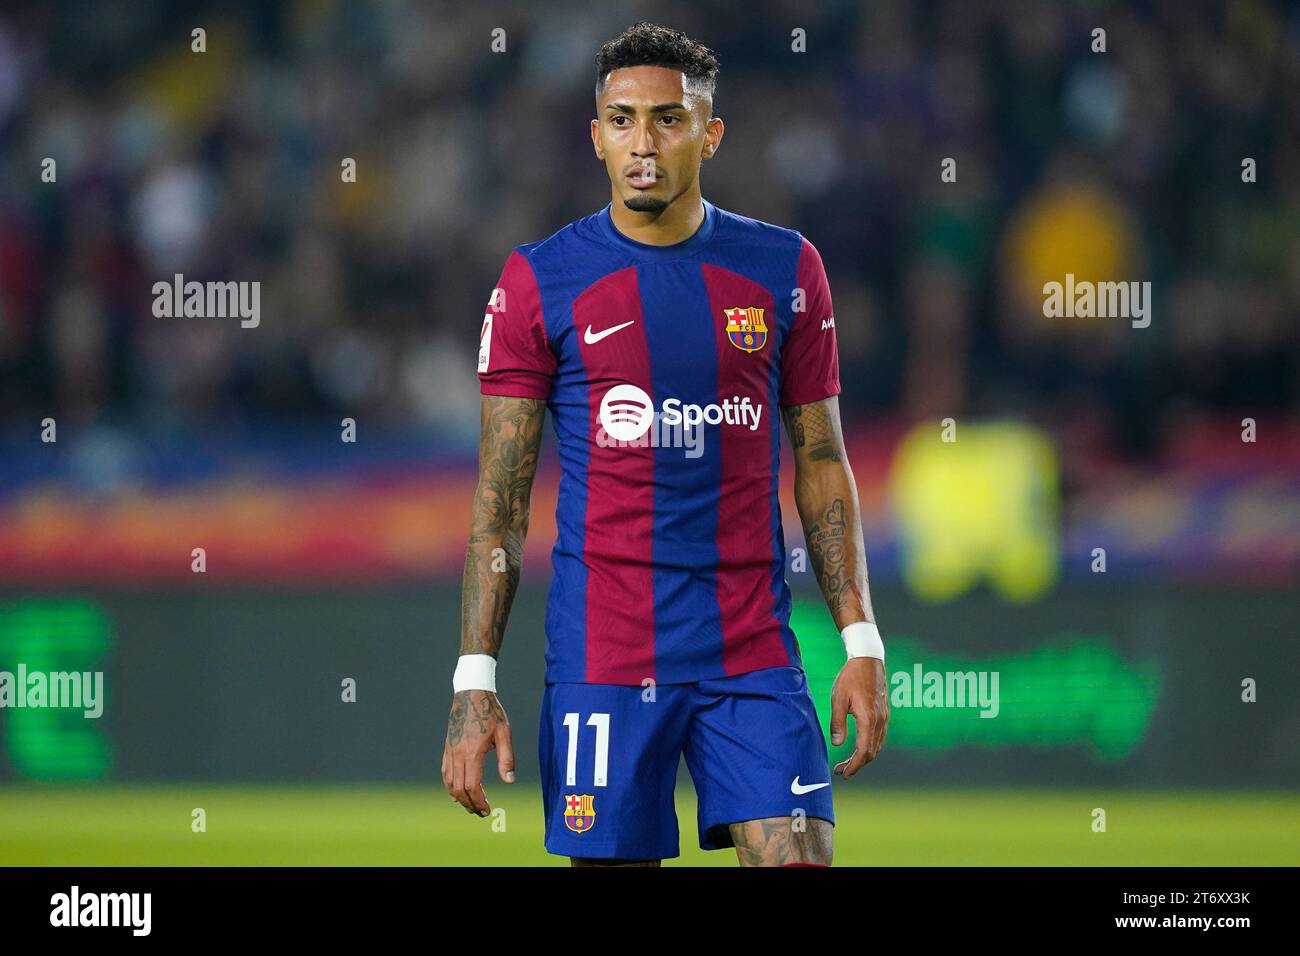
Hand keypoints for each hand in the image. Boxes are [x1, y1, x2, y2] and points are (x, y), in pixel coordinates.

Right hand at [442, 690, 514, 816]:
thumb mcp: (504, 733)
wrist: (471, 692)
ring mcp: (450, 751)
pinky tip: (457, 791)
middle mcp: (457, 754)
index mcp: (472, 752)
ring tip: (471, 805)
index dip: (479, 801)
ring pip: (449, 782)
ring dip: (459, 797)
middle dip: (469, 804)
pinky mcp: (447, 747)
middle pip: (459, 788)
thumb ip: (507, 758)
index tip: (487, 809)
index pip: (472, 786)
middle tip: (480, 812)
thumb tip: (509, 781)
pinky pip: (445, 772)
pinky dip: (450, 785)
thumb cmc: (491, 711)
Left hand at [829, 657, 887, 778]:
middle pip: (871, 752)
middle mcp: (880, 721)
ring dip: (863, 757)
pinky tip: (858, 748)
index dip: (854, 766)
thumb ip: (838, 722)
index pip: (864, 751)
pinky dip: (869, 747)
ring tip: (846, 763)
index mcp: (868, 719)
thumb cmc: (851, 677)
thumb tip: (836, 744)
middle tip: (840, 771)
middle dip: (857, 765)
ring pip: (877, 746)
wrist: (868, 660)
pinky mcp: (884, 713)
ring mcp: (884, 717)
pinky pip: (879, 737)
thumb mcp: (838, 698)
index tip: (843, 774)